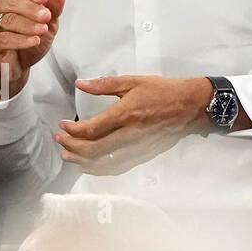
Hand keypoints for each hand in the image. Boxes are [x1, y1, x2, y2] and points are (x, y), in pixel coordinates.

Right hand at [0, 0, 65, 103]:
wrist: (19, 66)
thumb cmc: (30, 41)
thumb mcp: (48, 24)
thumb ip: (54, 9)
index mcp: (14, 0)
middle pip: (12, 2)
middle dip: (31, 8)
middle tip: (46, 16)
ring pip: (7, 19)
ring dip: (28, 24)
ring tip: (42, 30)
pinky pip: (3, 38)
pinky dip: (21, 39)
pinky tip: (34, 41)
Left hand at [54, 75, 211, 175]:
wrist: (191, 106)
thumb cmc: (164, 91)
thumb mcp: (134, 81)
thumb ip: (105, 84)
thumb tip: (81, 84)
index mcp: (126, 114)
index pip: (91, 129)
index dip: (72, 131)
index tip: (62, 125)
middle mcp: (129, 134)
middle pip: (92, 149)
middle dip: (71, 147)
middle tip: (60, 140)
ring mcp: (136, 148)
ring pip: (102, 162)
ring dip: (81, 160)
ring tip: (68, 154)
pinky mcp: (142, 155)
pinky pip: (116, 167)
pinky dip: (98, 168)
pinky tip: (90, 164)